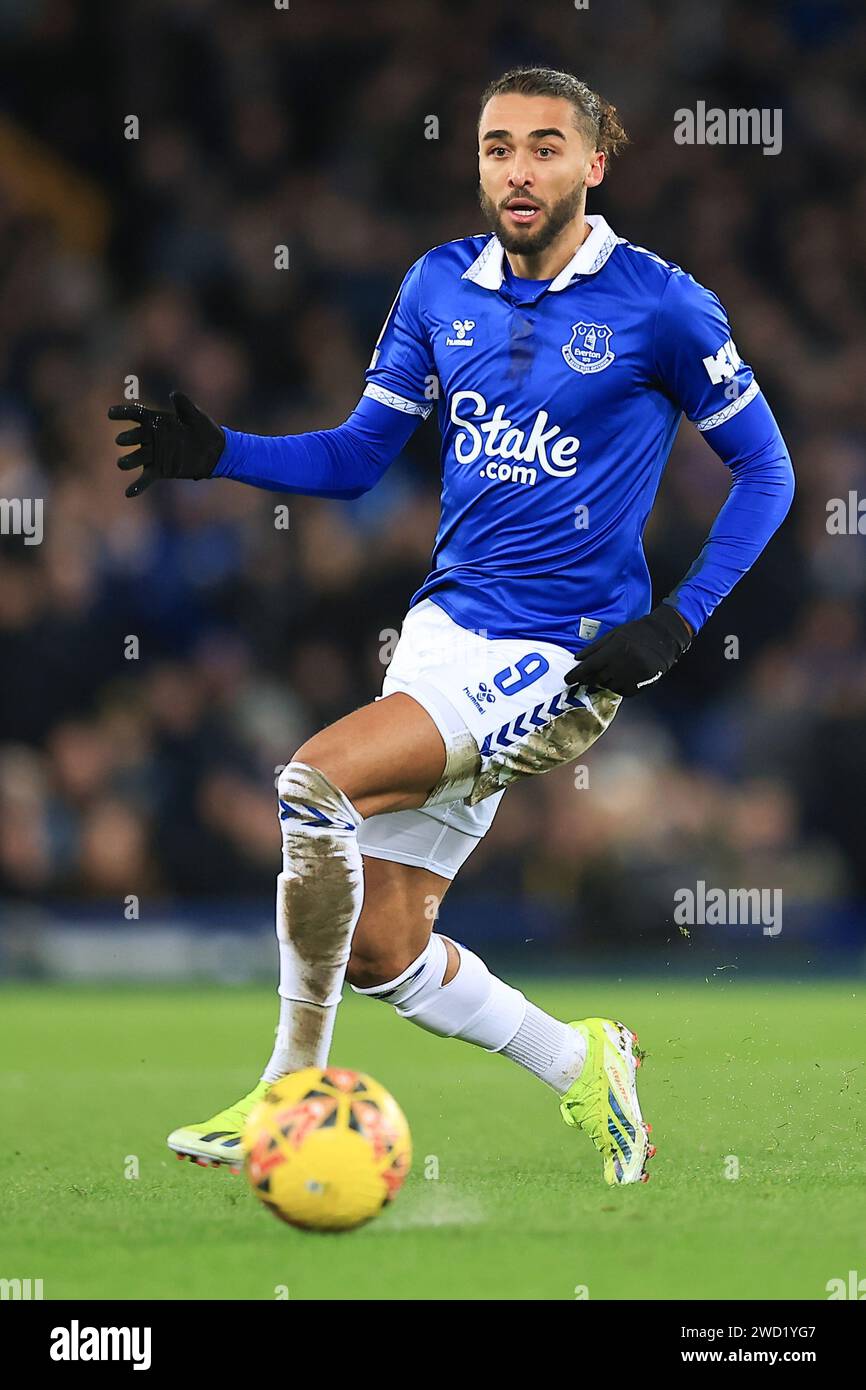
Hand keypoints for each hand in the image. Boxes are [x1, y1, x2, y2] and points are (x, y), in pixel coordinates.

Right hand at [109, 391, 224, 496]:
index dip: (122, 413)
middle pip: (135, 436)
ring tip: (121, 464)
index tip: (110, 413)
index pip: (136, 415)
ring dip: (128, 460)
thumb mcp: (195, 415)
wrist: (215, 452)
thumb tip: (173, 394)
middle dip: (128, 437)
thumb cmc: (204, 430)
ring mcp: (154, 454)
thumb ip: (184, 405)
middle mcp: (151, 437)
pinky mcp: (160, 470)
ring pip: (137, 457)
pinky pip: (146, 478)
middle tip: (121, 440)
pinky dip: (137, 486)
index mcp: (156, 421)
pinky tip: (129, 493)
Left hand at [566, 603, 691, 696]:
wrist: (665, 635)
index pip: (590, 666)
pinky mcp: (644, 682)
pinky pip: (624, 692)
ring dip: (605, 682)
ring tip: (608, 674)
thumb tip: (577, 659)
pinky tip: (620, 679)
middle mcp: (623, 663)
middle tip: (585, 678)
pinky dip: (619, 688)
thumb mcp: (614, 634)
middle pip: (598, 678)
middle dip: (589, 679)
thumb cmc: (636, 632)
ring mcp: (634, 675)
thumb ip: (595, 647)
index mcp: (615, 649)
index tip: (567, 679)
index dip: (576, 674)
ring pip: (610, 686)